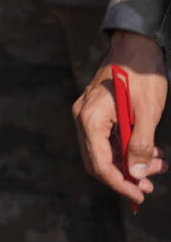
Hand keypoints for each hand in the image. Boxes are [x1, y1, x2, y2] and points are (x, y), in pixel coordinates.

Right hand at [76, 30, 169, 204]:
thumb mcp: (147, 113)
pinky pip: (106, 139)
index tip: (139, 195)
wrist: (135, 46)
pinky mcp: (96, 111)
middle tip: (150, 185)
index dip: (119, 183)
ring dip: (127, 163)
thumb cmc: (142, 76)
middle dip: (123, 176)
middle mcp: (82, 117)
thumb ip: (141, 145)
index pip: (99, 162)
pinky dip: (125, 149)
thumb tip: (137, 175)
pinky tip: (148, 151)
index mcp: (90, 118)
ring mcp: (87, 114)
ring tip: (157, 164)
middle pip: (97, 160)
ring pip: (102, 151)